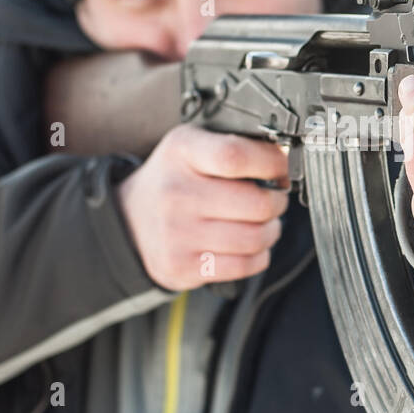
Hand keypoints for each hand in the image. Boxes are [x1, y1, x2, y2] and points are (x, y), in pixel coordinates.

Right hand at [116, 124, 289, 290]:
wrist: (129, 221)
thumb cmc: (173, 180)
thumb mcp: (191, 146)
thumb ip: (233, 145)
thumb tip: (284, 160)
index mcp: (182, 152)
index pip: (235, 156)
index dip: (271, 163)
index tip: (281, 167)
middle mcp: (176, 193)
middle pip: (256, 203)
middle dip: (277, 202)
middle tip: (273, 199)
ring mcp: (177, 233)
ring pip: (255, 238)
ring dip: (271, 231)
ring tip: (263, 223)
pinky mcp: (182, 267)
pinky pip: (245, 266)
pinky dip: (258, 256)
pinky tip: (249, 245)